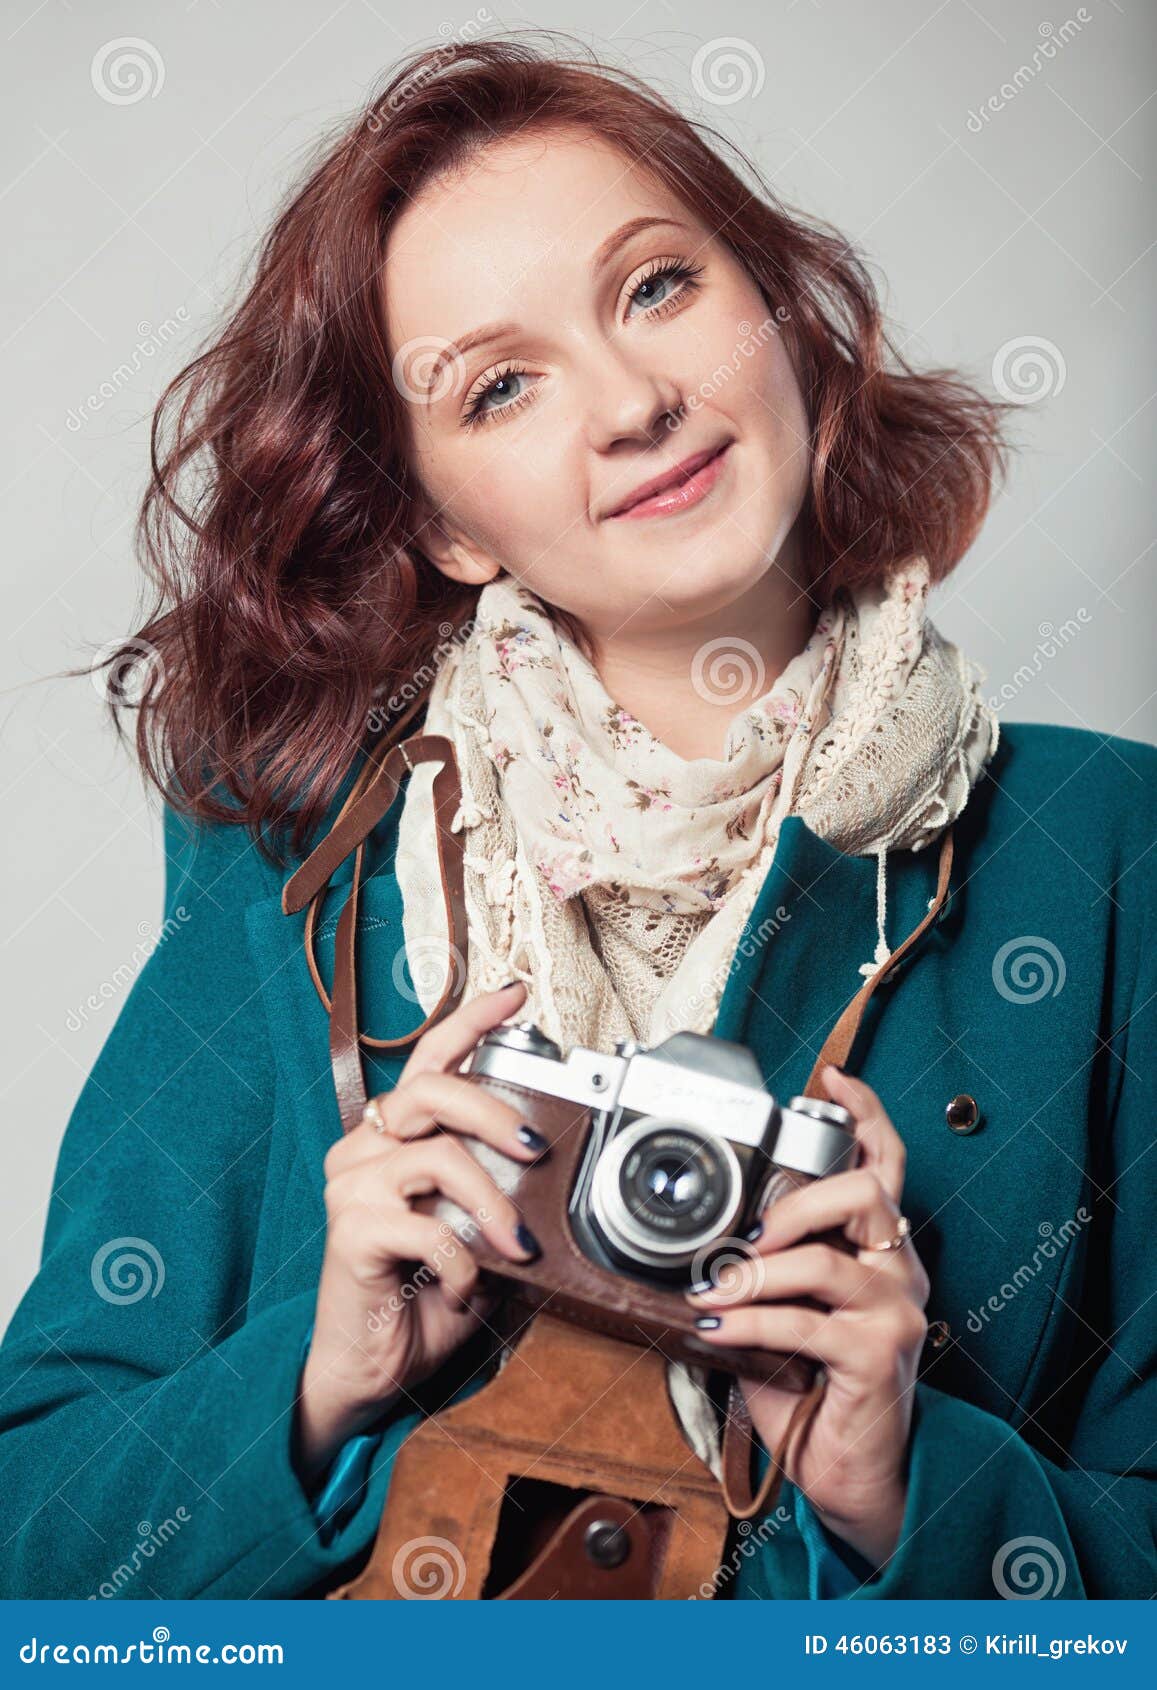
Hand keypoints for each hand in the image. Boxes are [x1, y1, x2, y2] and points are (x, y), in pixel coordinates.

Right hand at [294, 981, 543, 1487]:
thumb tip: (558, 1176)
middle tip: (537, 1150)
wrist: (373, 1371)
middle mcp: (367, 1147)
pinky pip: (424, 1225)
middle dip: (495, 1111)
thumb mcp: (481, 1240)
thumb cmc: (425, 1299)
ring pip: (437, 1156)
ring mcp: (353, 1184)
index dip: (470, 1021)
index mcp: (397, 1137)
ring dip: (492, 1203)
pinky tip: (463, 1287)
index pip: (431, 1058)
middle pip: (433, 1088)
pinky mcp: (351, 1230)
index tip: (515, 996)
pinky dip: (459, 1259)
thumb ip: (505, 1200)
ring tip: (517, 1246)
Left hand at [686, 1064, 929, 1568]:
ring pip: (826, 1260)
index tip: (832, 1079)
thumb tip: (704, 1237)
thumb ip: (765, 1268)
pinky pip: (806, 1323)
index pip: (885, 1163)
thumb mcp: (785, 1310)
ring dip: (756, 1273)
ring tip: (716, 1289)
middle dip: (796, 1200)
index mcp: (879, 1247)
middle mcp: (898, 1269)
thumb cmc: (811, 1387)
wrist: (848, 1472)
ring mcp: (895, 1312)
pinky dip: (751, 1322)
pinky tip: (718, 1327)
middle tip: (749, 1232)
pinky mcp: (878, 1357)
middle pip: (865, 1193)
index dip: (865, 1114)